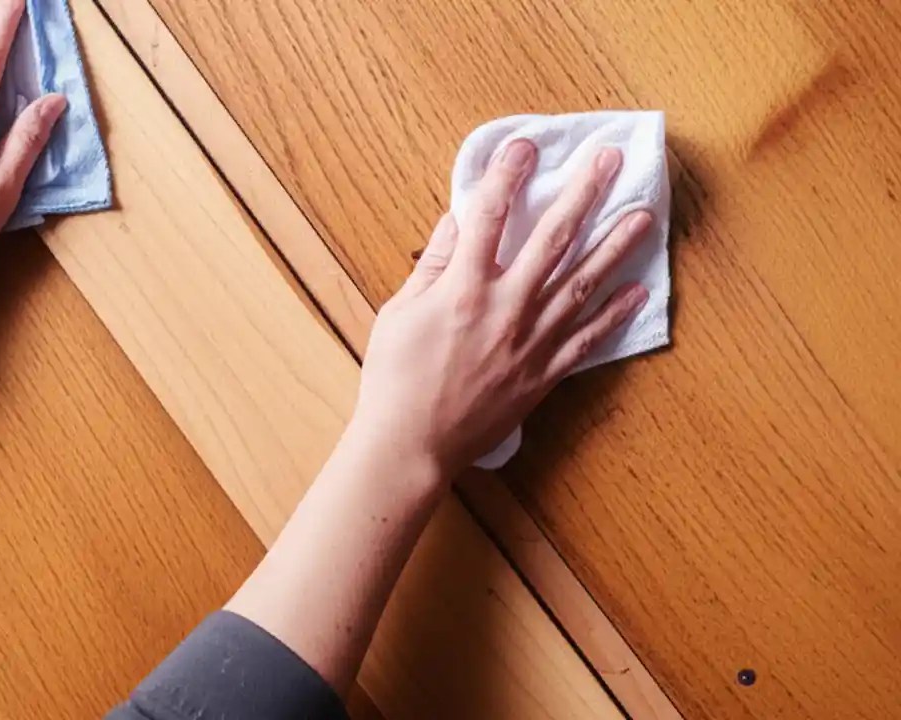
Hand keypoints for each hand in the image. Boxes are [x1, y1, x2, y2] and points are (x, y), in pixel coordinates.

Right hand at [350, 140, 650, 475]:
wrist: (411, 444)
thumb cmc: (395, 379)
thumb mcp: (399, 312)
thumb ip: (432, 264)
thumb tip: (457, 220)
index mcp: (462, 287)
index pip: (490, 214)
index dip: (508, 174)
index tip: (525, 145)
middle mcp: (505, 306)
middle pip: (553, 237)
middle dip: (585, 192)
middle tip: (611, 159)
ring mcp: (530, 340)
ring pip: (583, 282)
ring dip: (615, 244)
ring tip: (643, 215)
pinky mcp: (543, 373)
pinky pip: (588, 339)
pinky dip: (615, 314)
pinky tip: (638, 290)